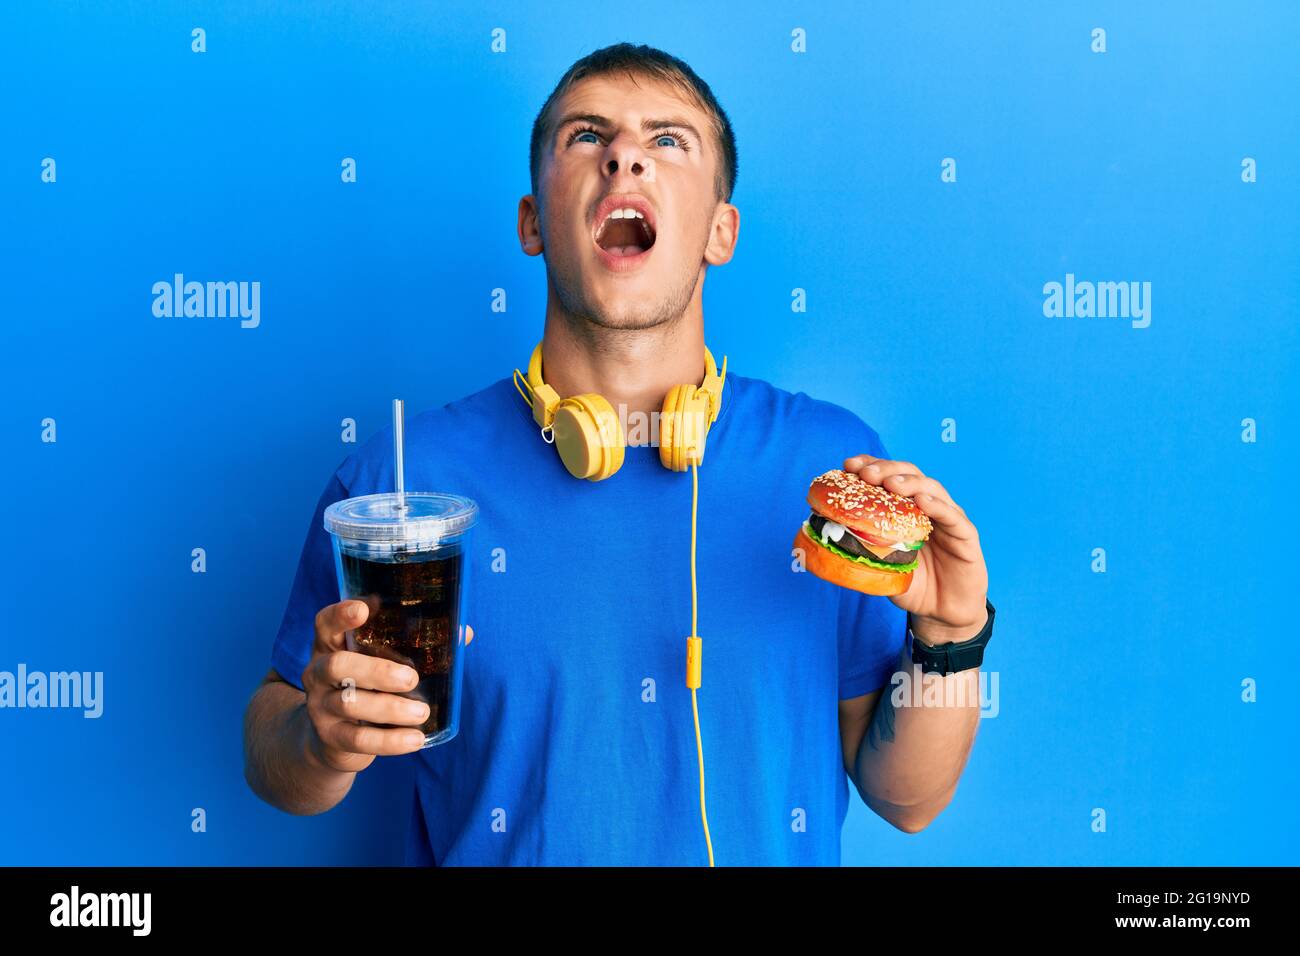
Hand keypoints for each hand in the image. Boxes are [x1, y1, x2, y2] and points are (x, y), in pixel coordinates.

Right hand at [302, 599, 432, 772]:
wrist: (336, 739)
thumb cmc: (369, 687)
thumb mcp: (382, 664)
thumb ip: (415, 647)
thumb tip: (463, 633)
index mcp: (332, 646)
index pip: (325, 623)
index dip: (340, 614)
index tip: (364, 609)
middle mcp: (318, 672)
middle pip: (338, 665)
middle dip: (377, 670)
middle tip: (411, 678)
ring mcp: (320, 705)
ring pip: (350, 704)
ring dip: (391, 708)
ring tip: (422, 712)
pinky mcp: (330, 737)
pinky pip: (358, 739)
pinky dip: (390, 741)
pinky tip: (415, 739)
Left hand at [843, 455, 988, 643]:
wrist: (942, 613)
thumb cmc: (912, 586)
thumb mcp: (879, 568)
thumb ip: (858, 554)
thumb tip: (816, 548)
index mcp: (905, 509)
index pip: (888, 477)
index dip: (870, 466)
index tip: (848, 465)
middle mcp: (927, 506)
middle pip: (909, 475)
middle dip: (886, 470)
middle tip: (866, 474)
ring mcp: (948, 519)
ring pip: (932, 489)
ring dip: (910, 482)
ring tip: (891, 483)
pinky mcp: (966, 536)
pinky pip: (953, 517)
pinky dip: (939, 506)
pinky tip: (923, 501)